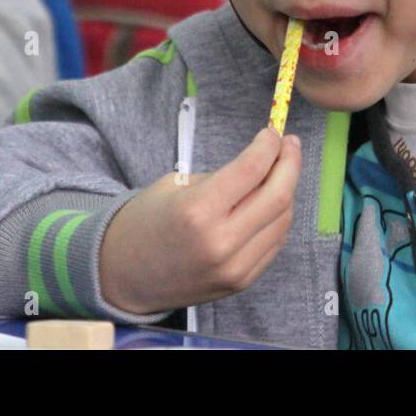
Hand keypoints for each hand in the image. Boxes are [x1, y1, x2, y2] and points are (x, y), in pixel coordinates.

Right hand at [99, 126, 301, 314]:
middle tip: (289, 145)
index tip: (273, 132)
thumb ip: (222, 178)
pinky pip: (274, 243)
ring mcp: (234, 267)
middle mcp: (221, 242)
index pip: (252, 169)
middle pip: (278, 196)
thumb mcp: (175, 186)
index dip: (270, 145)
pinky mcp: (241, 282)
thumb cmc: (146, 221)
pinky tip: (269, 203)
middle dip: (290, 164)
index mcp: (198, 210)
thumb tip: (263, 164)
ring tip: (279, 172)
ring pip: (282, 221)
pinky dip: (278, 218)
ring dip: (286, 191)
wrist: (125, 275)